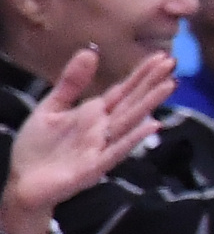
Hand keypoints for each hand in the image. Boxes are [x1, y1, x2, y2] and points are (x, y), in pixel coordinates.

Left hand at [2, 50, 176, 233]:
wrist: (21, 182)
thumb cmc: (37, 148)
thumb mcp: (50, 107)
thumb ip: (71, 83)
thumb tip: (90, 51)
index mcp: (94, 113)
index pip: (123, 90)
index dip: (142, 74)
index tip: (162, 56)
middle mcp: (104, 128)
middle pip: (132, 102)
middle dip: (152, 83)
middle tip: (173, 62)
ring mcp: (101, 147)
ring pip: (130, 122)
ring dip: (150, 104)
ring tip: (170, 85)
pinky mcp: (93, 167)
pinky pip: (116, 151)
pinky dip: (134, 138)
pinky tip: (152, 125)